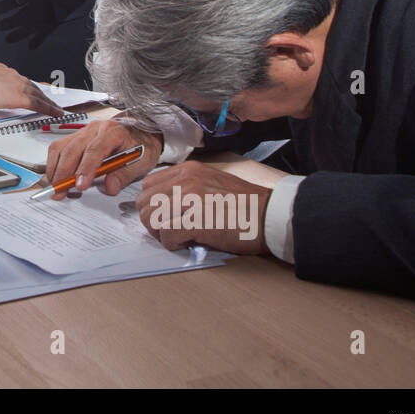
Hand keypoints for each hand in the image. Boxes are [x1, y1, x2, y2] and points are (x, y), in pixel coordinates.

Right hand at [0, 62, 64, 114]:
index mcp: (1, 71)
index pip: (20, 80)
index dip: (28, 87)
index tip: (33, 91)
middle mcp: (12, 75)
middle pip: (33, 86)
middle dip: (43, 94)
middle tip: (51, 101)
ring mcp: (18, 85)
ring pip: (40, 95)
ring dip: (49, 102)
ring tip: (57, 109)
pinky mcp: (21, 97)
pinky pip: (40, 104)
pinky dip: (50, 109)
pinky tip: (57, 113)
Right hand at [43, 119, 161, 199]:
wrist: (141, 131)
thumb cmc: (141, 146)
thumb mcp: (142, 162)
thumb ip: (125, 175)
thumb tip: (109, 188)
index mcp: (113, 131)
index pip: (95, 150)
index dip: (85, 169)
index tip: (80, 186)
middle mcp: (95, 128)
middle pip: (73, 149)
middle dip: (64, 173)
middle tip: (61, 192)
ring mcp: (83, 131)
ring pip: (61, 147)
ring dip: (56, 169)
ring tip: (57, 188)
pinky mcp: (75, 137)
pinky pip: (59, 148)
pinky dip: (54, 164)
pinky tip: (57, 178)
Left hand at [135, 160, 272, 255]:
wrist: (269, 215)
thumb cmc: (244, 204)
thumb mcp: (211, 182)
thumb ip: (186, 187)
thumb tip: (164, 203)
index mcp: (188, 170)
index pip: (148, 184)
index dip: (151, 204)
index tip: (162, 216)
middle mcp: (186, 180)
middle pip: (145, 202)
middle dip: (151, 220)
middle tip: (167, 231)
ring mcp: (190, 199)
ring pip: (151, 218)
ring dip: (159, 233)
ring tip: (176, 237)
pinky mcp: (196, 221)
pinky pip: (166, 235)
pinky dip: (171, 243)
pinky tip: (185, 243)